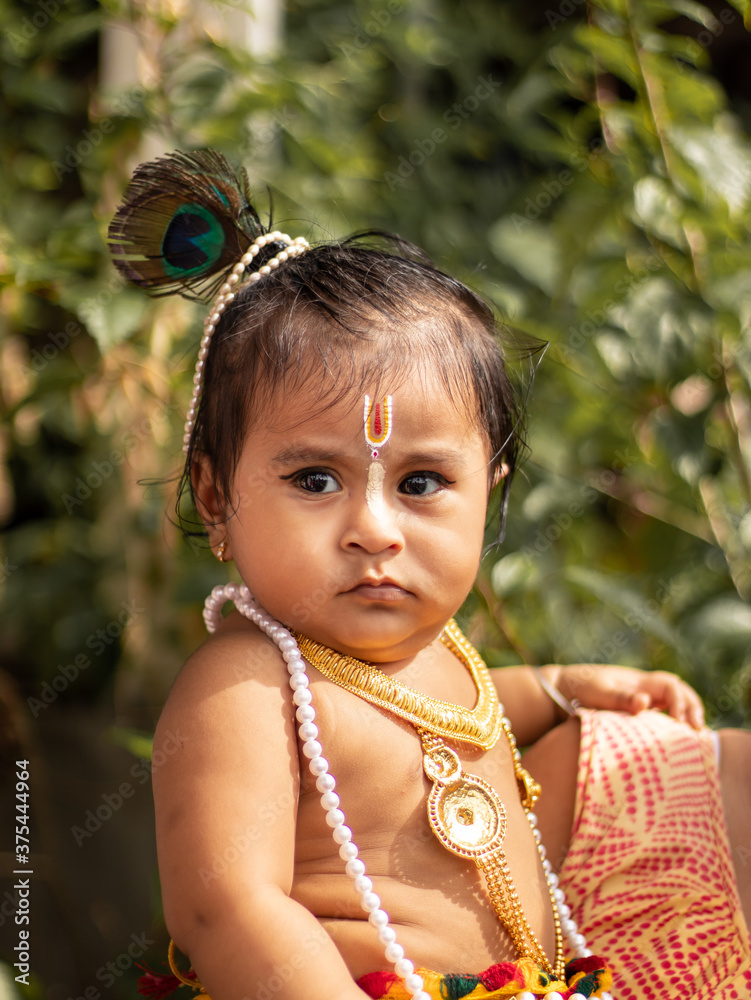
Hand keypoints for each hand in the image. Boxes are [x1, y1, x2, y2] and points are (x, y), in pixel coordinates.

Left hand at [550, 663, 704, 728]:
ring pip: (673, 705)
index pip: (671, 686)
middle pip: (679, 693)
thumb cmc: (578, 689)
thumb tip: (645, 703)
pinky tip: (676, 743)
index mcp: (638, 680)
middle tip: (698, 733)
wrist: (559, 691)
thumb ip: (620, 698)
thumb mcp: (598, 692)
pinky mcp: (634, 712)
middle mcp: (644, 688)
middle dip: (692, 709)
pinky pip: (661, 716)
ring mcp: (640, 699)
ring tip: (696, 740)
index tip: (680, 723)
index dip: (681, 702)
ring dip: (686, 717)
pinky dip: (672, 726)